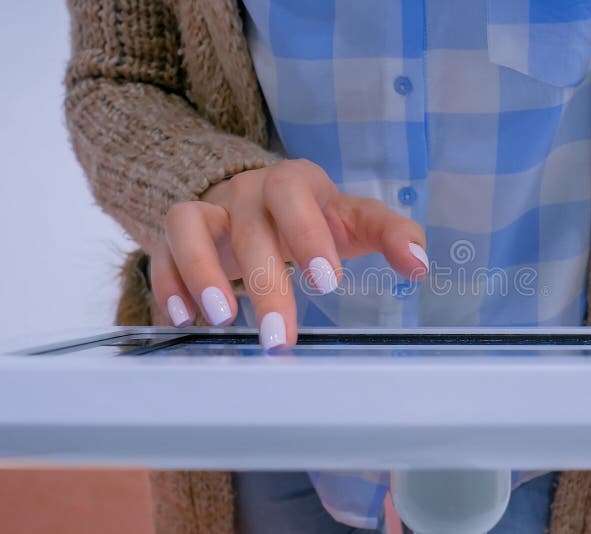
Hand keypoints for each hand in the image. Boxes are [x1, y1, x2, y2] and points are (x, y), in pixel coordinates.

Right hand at [148, 159, 427, 347]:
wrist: (256, 198)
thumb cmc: (314, 215)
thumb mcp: (353, 219)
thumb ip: (391, 234)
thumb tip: (421, 264)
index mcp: (296, 184)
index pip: (297, 196)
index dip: (309, 234)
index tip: (328, 283)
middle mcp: (248, 192)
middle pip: (251, 227)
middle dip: (265, 282)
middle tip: (280, 336)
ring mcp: (210, 209)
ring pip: (189, 224)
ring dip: (201, 272)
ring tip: (219, 320)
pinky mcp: (176, 233)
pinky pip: (160, 249)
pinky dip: (167, 283)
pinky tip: (183, 320)